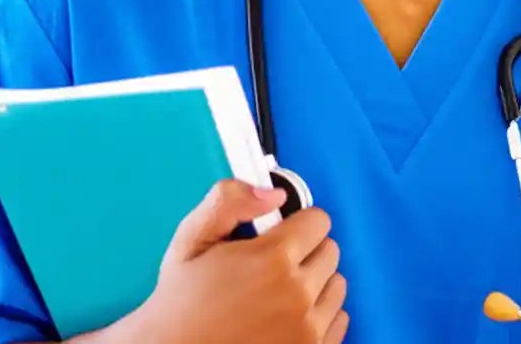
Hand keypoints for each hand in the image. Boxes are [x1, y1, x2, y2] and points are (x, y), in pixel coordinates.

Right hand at [105, 179, 348, 343]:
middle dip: (306, 251)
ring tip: (279, 292)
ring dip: (315, 283)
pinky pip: (339, 321)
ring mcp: (308, 327)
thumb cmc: (181, 302)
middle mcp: (298, 293)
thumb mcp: (192, 240)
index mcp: (272, 258)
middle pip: (330, 251)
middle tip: (273, 265)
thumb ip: (229, 202)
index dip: (296, 223)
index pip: (319, 221)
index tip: (280, 234)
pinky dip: (320, 315)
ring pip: (337, 285)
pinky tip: (289, 317)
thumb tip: (273, 194)